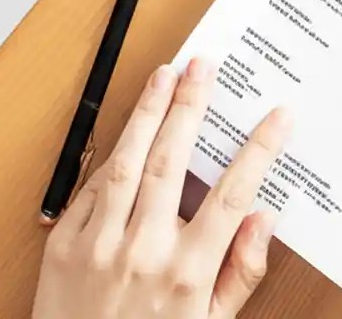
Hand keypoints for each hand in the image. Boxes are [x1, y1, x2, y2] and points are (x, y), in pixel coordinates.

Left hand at [32, 59, 291, 318]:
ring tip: (164, 75)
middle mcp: (142, 252)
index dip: (258, 150)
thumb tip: (262, 219)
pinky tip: (129, 129)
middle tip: (204, 67)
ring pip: (128, 162)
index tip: (278, 116)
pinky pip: (91, 189)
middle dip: (192, 106)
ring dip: (147, 112)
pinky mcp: (63, 244)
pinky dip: (112, 155)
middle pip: (172, 160)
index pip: (232, 194)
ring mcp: (98, 245)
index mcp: (187, 273)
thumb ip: (239, 273)